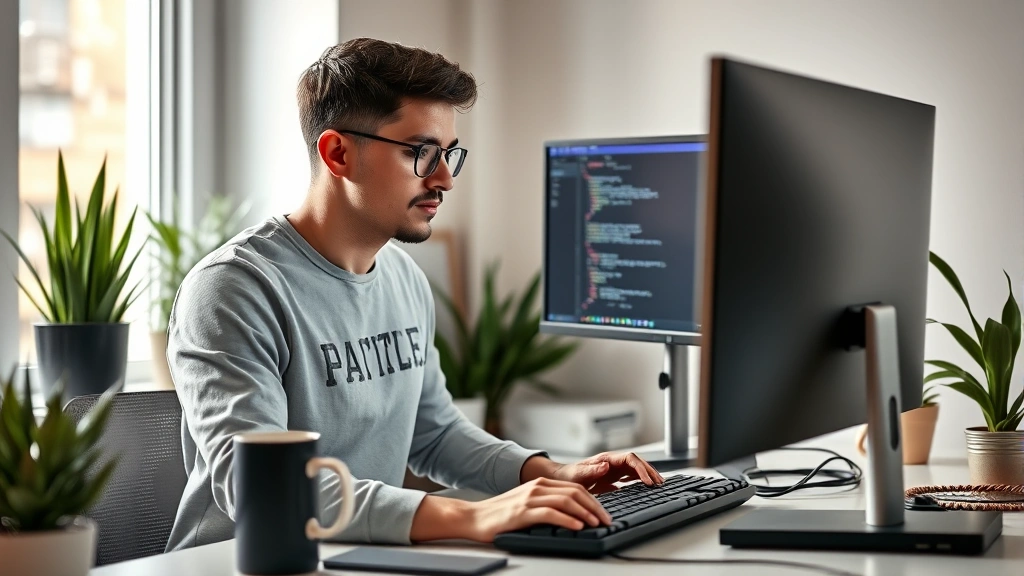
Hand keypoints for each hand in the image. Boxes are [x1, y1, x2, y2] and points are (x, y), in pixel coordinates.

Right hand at [463, 477, 613, 541]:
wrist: (474, 517)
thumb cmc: (501, 514)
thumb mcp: (528, 504)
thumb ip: (548, 504)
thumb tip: (574, 516)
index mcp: (541, 483)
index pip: (575, 488)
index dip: (593, 500)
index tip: (604, 514)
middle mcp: (537, 487)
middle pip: (575, 492)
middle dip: (595, 506)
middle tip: (606, 520)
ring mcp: (530, 498)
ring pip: (566, 501)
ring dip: (585, 513)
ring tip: (596, 524)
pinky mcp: (522, 512)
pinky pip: (551, 513)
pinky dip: (567, 520)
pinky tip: (577, 527)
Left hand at [552, 452, 664, 493]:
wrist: (562, 479)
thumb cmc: (569, 476)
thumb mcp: (579, 474)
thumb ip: (592, 470)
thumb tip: (606, 465)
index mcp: (607, 459)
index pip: (630, 459)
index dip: (641, 468)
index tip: (648, 481)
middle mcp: (612, 462)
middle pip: (637, 462)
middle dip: (650, 471)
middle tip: (660, 483)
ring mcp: (614, 469)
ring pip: (636, 469)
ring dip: (648, 474)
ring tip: (659, 484)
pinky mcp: (613, 477)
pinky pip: (630, 476)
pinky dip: (640, 480)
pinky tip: (647, 487)